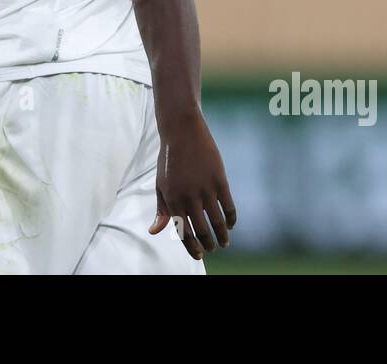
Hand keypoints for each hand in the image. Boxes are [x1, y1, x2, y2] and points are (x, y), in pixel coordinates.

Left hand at [149, 109, 235, 258]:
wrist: (182, 131)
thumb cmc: (169, 160)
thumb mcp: (161, 185)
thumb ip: (161, 210)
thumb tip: (155, 232)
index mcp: (173, 200)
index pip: (184, 232)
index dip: (192, 247)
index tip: (198, 255)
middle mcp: (189, 197)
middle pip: (202, 230)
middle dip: (207, 244)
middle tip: (211, 249)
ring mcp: (206, 189)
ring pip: (218, 222)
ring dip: (221, 236)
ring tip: (223, 243)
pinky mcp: (220, 180)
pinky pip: (229, 206)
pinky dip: (231, 219)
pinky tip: (231, 225)